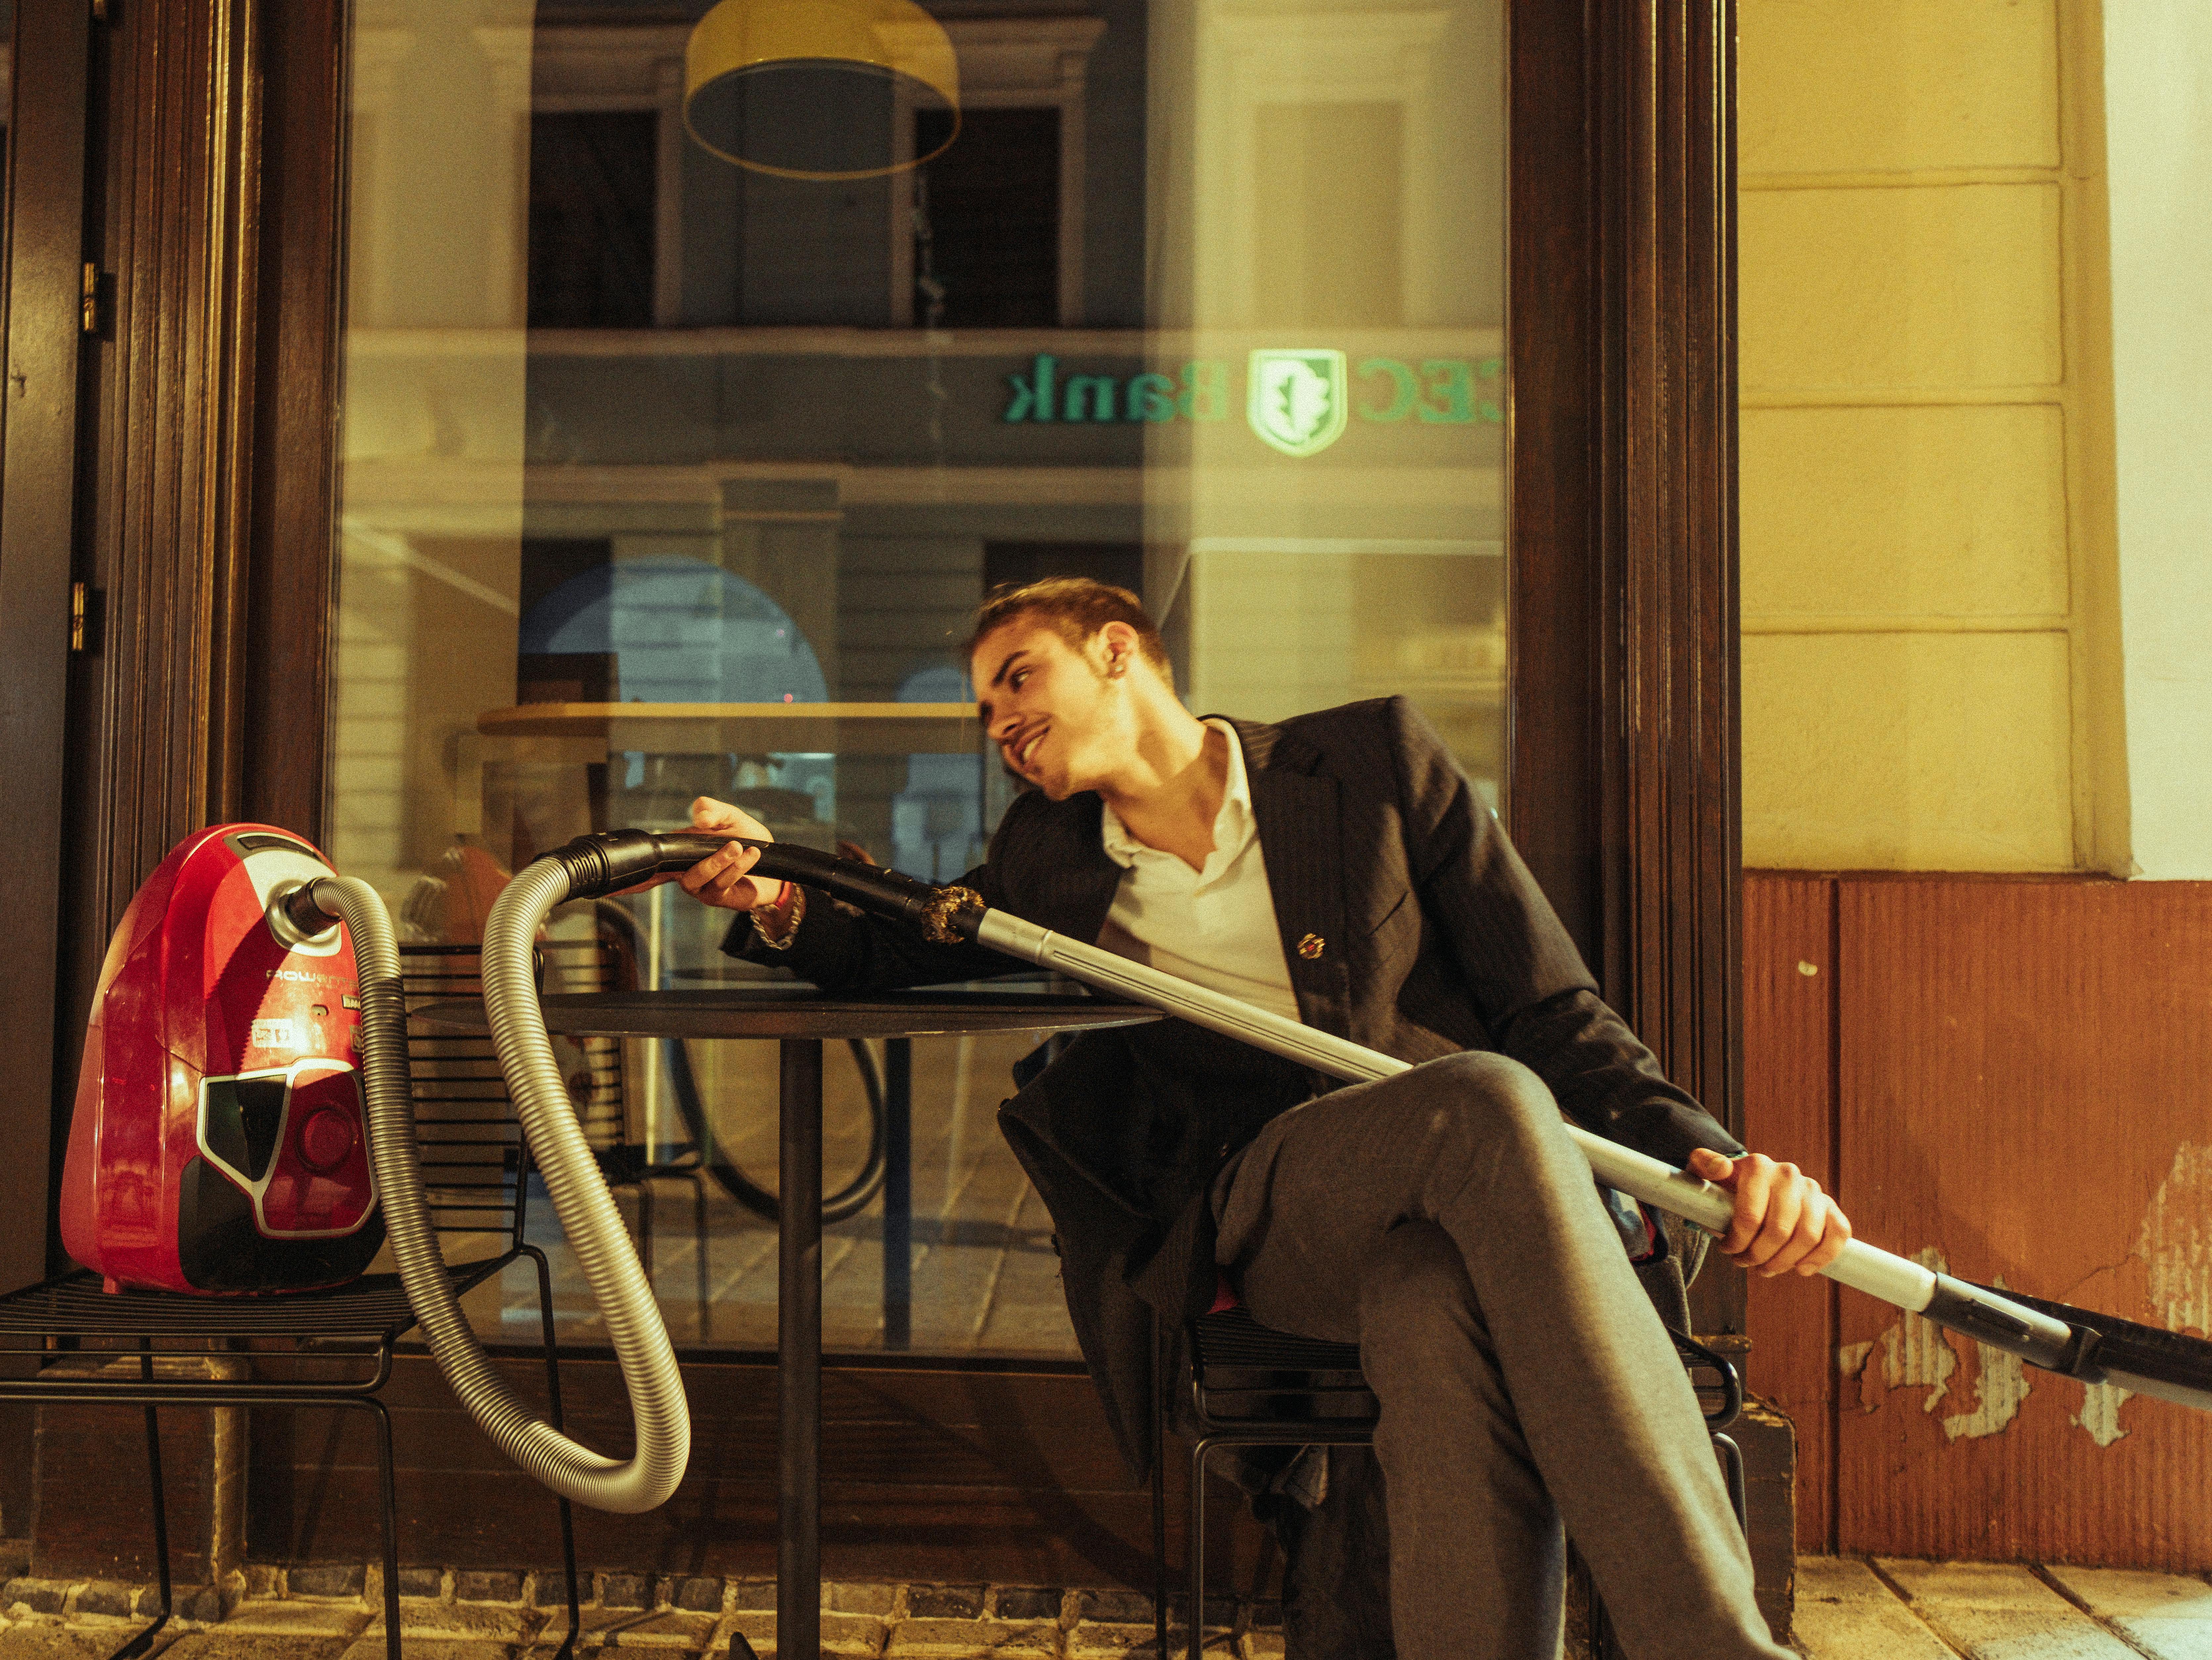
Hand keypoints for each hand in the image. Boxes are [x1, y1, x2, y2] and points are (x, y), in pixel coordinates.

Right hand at [672, 796, 784, 912]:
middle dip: (703, 853)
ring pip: (699, 877)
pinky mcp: (717, 898)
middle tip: (733, 843)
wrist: (772, 862)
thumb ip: (713, 811)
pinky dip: (736, 869)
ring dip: (720, 862)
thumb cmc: (746, 838)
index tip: (687, 835)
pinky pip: (720, 885)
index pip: (669, 846)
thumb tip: (699, 818)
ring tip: (739, 848)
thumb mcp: (731, 817)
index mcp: (686, 848)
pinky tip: (751, 856)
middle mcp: (687, 869)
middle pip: (678, 866)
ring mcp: (701, 886)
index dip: (672, 843)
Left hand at [1683, 1148, 1852, 1277]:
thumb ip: (1704, 1165)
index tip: (1728, 1250)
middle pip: (1780, 1230)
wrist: (1751, 1187)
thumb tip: (1720, 1167)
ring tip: (1766, 1267)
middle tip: (1746, 1262)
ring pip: (1808, 1236)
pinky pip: (1838, 1233)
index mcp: (1758, 1166)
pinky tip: (1801, 1268)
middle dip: (1760, 1255)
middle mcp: (1788, 1174)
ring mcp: (1812, 1190)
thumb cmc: (1725, 1187)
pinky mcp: (1830, 1207)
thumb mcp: (1704, 1175)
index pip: (1750, 1215)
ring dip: (1785, 1261)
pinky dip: (1822, 1256)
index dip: (1738, 1241)